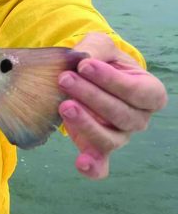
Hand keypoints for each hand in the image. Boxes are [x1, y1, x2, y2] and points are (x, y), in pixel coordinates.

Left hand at [58, 32, 167, 179]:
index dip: (112, 80)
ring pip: (109, 139)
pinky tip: (80, 162)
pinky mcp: (98, 149)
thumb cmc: (99, 58)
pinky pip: (101, 165)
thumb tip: (82, 61)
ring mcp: (120, 137)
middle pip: (121, 114)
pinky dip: (92, 167)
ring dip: (86, 124)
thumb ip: (94, 50)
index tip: (85, 65)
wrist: (82, 75)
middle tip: (65, 79)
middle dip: (91, 96)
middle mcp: (138, 118)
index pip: (137, 91)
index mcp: (149, 91)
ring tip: (64, 106)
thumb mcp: (100, 45)